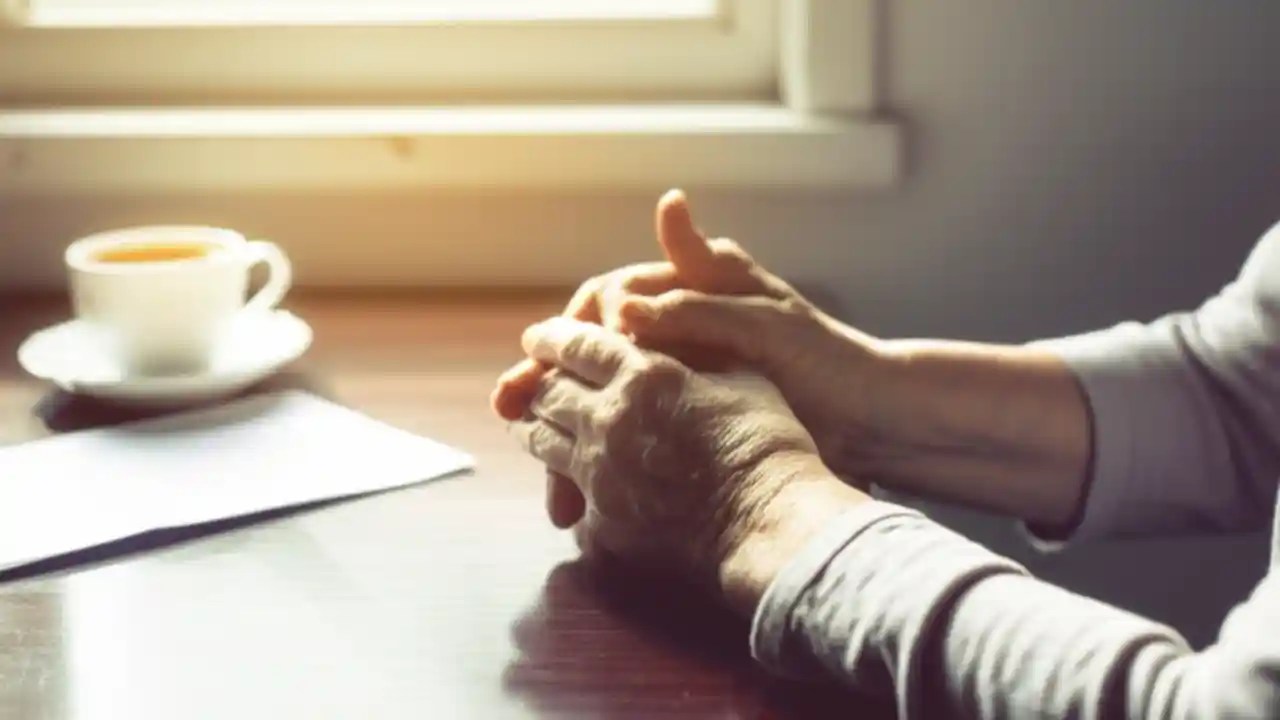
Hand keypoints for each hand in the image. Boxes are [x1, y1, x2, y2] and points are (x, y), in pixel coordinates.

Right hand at [492, 190, 886, 527]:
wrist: (869, 418)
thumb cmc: (822, 356)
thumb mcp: (762, 318)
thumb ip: (695, 299)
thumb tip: (620, 301)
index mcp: (686, 290)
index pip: (606, 299)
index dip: (567, 324)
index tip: (537, 351)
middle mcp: (672, 331)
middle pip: (589, 352)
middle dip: (546, 381)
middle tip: (509, 408)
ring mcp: (675, 380)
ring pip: (601, 402)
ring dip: (565, 431)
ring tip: (546, 461)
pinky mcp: (683, 424)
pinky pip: (626, 440)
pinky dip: (600, 462)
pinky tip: (579, 493)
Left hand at [509, 317, 866, 613]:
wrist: (766, 521)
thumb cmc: (766, 443)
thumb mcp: (741, 376)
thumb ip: (697, 354)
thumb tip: (676, 343)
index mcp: (642, 374)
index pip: (575, 344)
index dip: (551, 337)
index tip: (536, 337)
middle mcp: (608, 418)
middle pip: (548, 390)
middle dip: (538, 380)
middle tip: (535, 378)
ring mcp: (599, 471)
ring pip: (542, 440)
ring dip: (535, 424)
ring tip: (532, 419)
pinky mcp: (602, 518)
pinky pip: (570, 491)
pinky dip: (566, 478)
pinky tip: (572, 477)